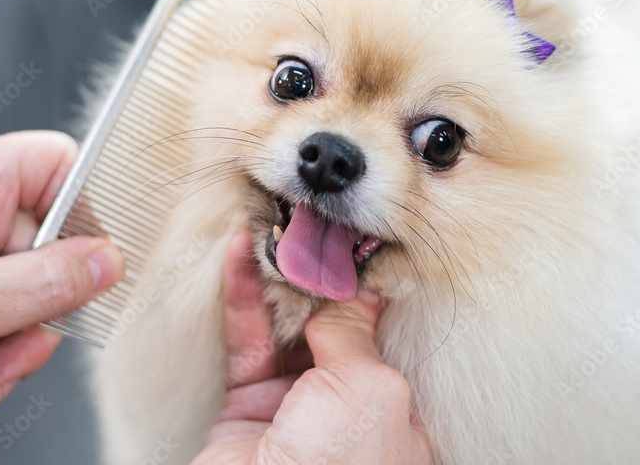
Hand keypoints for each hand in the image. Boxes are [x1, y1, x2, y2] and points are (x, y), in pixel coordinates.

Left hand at [0, 131, 124, 407]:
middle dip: (44, 301)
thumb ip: (47, 283)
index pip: (58, 164)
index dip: (85, 207)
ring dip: (22, 334)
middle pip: (52, 236)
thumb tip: (108, 262)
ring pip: (33, 282)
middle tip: (21, 339)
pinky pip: (6, 309)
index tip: (90, 261)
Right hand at [192, 232, 433, 464]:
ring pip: (289, 326)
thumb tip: (348, 293)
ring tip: (276, 226)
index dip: (378, 287)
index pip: (392, 336)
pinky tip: (240, 252)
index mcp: (399, 416)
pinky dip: (242, 296)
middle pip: (338, 326)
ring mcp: (298, 408)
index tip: (366, 239)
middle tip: (315, 224)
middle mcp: (350, 410)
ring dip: (280, 277)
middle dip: (325, 277)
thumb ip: (356, 334)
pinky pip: (246, 340)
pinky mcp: (247, 408)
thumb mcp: (368, 390)